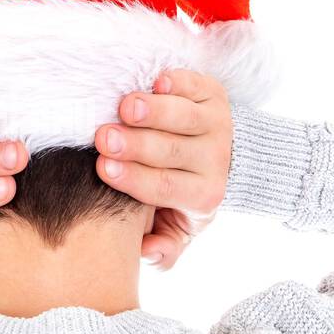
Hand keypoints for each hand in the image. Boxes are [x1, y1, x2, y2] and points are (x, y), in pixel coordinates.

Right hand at [93, 68, 232, 269]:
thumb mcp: (180, 227)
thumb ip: (164, 247)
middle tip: (103, 137)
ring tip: (126, 107)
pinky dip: (177, 82)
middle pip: (172, 152)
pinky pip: (196, 86)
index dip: (133, 178)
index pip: (163, 188)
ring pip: (185, 117)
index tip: (103, 168)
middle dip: (136, 144)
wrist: (230, 157)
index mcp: (202, 196)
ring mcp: (216, 124)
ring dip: (155, 111)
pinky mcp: (213, 94)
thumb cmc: (185, 192)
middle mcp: (213, 160)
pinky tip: (156, 81)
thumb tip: (146, 252)